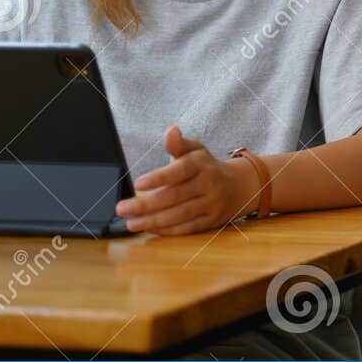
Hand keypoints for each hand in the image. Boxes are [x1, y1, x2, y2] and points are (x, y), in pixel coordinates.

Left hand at [116, 126, 261, 234]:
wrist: (239, 186)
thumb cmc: (207, 168)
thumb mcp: (196, 151)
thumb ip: (179, 144)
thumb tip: (170, 131)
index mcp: (202, 164)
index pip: (179, 171)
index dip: (159, 177)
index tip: (137, 184)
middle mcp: (209, 184)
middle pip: (175, 196)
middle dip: (146, 204)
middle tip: (122, 208)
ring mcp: (212, 203)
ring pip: (180, 214)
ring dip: (153, 221)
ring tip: (131, 223)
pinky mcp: (212, 220)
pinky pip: (188, 228)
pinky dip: (168, 230)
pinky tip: (149, 229)